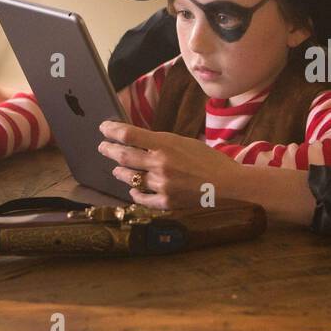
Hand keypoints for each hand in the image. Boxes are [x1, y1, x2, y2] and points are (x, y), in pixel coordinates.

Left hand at [98, 120, 241, 209]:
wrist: (228, 184)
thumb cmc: (209, 160)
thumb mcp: (184, 143)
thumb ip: (161, 143)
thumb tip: (137, 141)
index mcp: (166, 145)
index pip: (129, 135)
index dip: (112, 130)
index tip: (103, 127)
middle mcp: (160, 164)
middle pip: (123, 156)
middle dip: (109, 150)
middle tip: (103, 147)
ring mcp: (161, 185)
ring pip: (130, 178)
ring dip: (120, 172)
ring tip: (117, 169)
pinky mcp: (166, 202)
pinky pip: (141, 198)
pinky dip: (135, 193)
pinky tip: (134, 190)